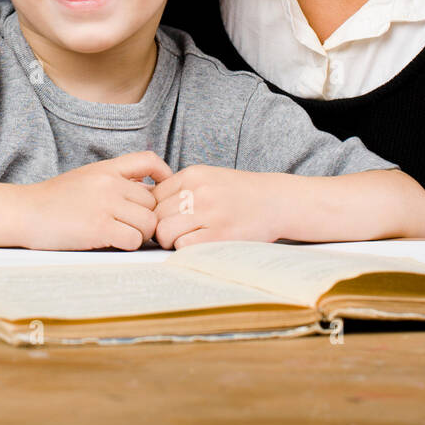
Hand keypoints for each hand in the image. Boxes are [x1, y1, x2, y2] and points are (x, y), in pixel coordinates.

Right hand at [22, 151, 171, 250]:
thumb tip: (145, 191)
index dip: (164, 175)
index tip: (164, 190)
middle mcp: (110, 183)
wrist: (23, 212)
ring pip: (148, 223)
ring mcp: (105, 205)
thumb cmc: (53, 200)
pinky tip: (112, 243)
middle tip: (132, 226)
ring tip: (120, 236)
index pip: (148, 160)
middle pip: (153, 202)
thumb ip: (113, 182)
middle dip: (147, 217)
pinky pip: (134, 240)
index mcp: (107, 169)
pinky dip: (127, 246)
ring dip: (139, 235)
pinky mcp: (99, 228)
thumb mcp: (85, 178)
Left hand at [150, 164, 281, 248]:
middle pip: (155, 215)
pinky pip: (183, 246)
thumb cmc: (240, 194)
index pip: (153, 196)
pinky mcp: (218, 234)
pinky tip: (198, 245)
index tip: (165, 221)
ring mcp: (208, 212)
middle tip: (173, 235)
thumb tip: (148, 207)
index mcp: (193, 175)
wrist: (276, 201)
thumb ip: (182, 189)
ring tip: (185, 240)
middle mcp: (198, 190)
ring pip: (164, 231)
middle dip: (159, 228)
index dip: (154, 213)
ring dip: (170, 241)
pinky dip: (185, 249)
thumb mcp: (209, 179)